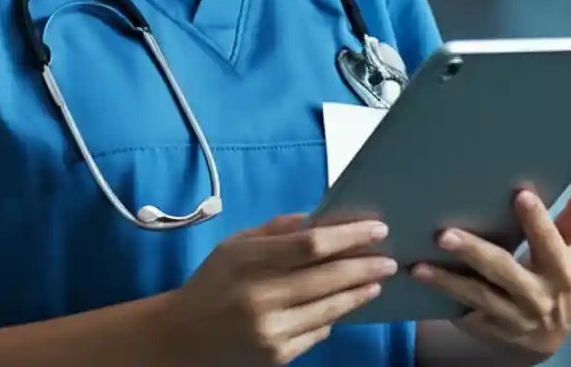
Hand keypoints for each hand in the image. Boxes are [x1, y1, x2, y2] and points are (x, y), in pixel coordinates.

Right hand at [168, 214, 396, 366]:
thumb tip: (322, 217)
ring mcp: (271, 330)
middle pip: (329, 277)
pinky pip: (319, 333)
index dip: (350, 236)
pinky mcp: (278, 356)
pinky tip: (344, 306)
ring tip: (376, 282)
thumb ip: (276, 230)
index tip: (377, 229)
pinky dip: (333, 317)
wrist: (182, 339)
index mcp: (249, 260)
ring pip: (331, 309)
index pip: (312, 244)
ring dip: (359, 294)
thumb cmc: (212, 283)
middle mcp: (261, 297)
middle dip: (365, 266)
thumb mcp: (235, 246)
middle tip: (389, 259)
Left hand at [410, 181, 570, 364]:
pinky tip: (419, 280)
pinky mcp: (490, 329)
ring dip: (447, 281)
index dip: (538, 222)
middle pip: (504, 271)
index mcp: (563, 272)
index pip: (551, 244)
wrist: (548, 337)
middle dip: (474, 252)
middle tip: (444, 233)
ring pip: (478, 296)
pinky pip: (464, 313)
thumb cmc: (557, 277)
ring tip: (420, 265)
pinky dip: (443, 297)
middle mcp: (538, 296)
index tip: (520, 194)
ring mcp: (513, 317)